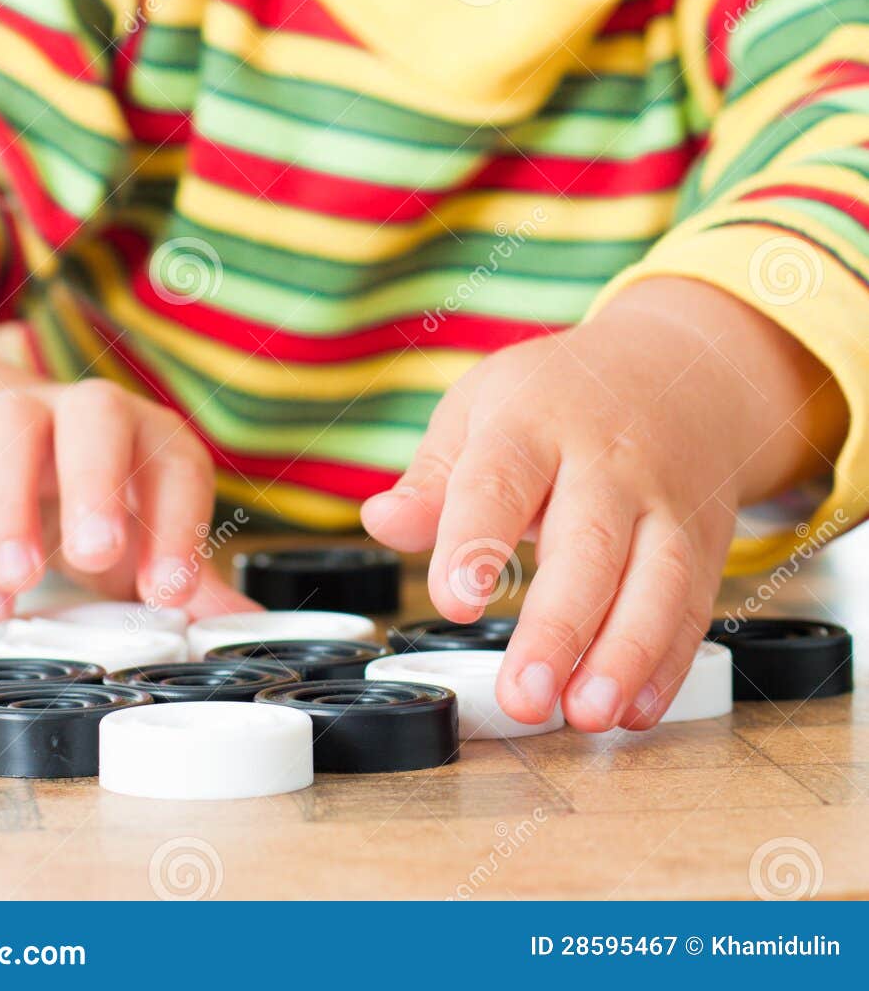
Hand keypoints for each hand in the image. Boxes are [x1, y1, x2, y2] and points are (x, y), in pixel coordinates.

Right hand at [0, 377, 257, 622]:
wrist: (17, 463)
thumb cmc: (103, 504)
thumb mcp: (148, 540)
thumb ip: (190, 581)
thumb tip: (245, 626)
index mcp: (154, 437)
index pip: (177, 466)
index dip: (177, 527)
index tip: (169, 594)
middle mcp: (94, 415)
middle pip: (97, 415)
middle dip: (96, 483)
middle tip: (95, 553)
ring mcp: (25, 419)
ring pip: (12, 428)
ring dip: (11, 504)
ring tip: (20, 579)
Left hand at [362, 278, 834, 732]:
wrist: (675, 370)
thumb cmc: (557, 399)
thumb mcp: (481, 407)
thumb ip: (433, 476)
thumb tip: (382, 520)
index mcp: (535, 421)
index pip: (501, 480)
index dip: (477, 541)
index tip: (454, 601)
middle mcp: (608, 462)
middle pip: (589, 544)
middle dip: (558, 627)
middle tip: (523, 697)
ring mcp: (664, 504)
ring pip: (657, 581)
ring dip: (624, 656)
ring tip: (585, 715)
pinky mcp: (704, 545)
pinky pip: (693, 609)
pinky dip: (668, 665)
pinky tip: (635, 710)